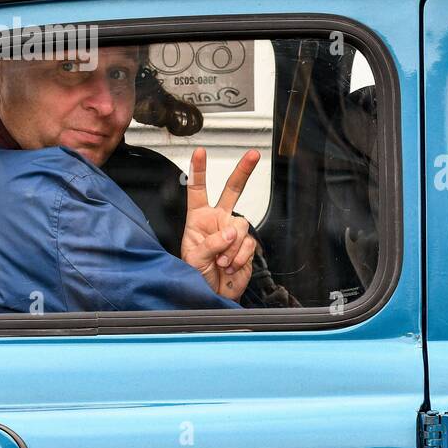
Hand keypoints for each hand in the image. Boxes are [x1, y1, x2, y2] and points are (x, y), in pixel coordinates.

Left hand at [181, 147, 260, 299]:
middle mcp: (218, 221)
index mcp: (198, 219)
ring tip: (221, 262)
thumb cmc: (196, 277)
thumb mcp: (194, 258)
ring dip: (231, 247)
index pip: (198, 190)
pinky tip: (230, 266)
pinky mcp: (246, 246)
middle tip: (254, 155)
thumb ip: (210, 243)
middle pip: (232, 190)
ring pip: (241, 225)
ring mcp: (233, 232)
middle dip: (243, 171)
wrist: (212, 295)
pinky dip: (239, 257)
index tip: (200, 152)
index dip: (199, 171)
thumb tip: (230, 233)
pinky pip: (248, 244)